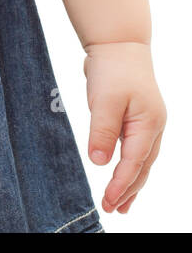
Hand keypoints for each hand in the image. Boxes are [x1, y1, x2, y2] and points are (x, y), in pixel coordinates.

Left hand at [83, 41, 166, 215]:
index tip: (108, 201)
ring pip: (142, 160)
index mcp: (149, 124)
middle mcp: (153, 127)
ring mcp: (148, 123)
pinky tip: (122, 174)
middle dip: (128, 190)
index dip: (121, 184)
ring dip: (131, 182)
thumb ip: (102, 131)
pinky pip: (136, 149)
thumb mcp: (105, 100)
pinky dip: (129, 165)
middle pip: (143, 167)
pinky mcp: (138, 119)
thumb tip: (100, 163)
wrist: (119, 43)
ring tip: (122, 204)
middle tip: (113, 209)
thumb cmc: (114, 68)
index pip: (134, 163)